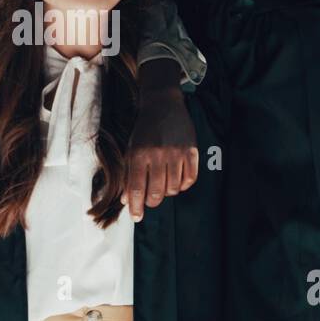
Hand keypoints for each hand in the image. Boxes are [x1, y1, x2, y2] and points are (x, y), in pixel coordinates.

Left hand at [124, 59, 198, 221]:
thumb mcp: (131, 149)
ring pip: (173, 188)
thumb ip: (128, 175)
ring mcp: (176, 153)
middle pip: (156, 193)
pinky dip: (183, 185)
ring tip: (163, 183)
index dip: (136, 206)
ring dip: (167, 192)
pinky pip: (190, 179)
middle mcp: (157, 154)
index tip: (136, 217)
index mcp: (138, 154)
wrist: (162, 104)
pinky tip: (177, 179)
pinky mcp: (192, 151)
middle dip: (152, 201)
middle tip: (151, 199)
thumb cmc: (144, 130)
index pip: (136, 189)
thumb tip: (127, 201)